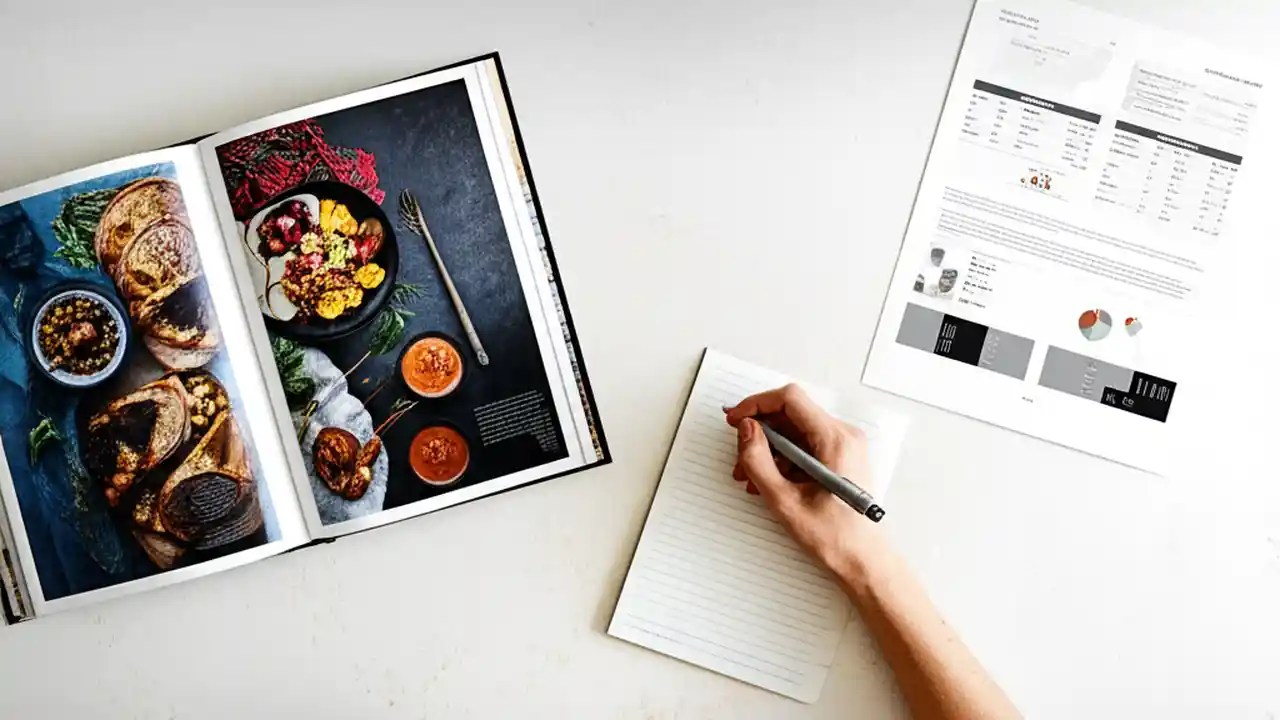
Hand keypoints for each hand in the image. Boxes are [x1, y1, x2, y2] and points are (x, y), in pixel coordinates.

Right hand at [724, 384, 883, 574]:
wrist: (864, 559)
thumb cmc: (836, 537)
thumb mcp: (785, 500)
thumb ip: (758, 460)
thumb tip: (746, 430)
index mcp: (835, 440)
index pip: (790, 399)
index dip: (756, 404)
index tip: (736, 419)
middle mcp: (844, 436)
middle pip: (790, 414)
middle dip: (759, 432)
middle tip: (740, 454)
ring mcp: (844, 446)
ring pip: (795, 431)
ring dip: (768, 449)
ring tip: (751, 476)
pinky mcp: (840, 457)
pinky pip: (805, 444)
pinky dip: (783, 458)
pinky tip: (769, 481)